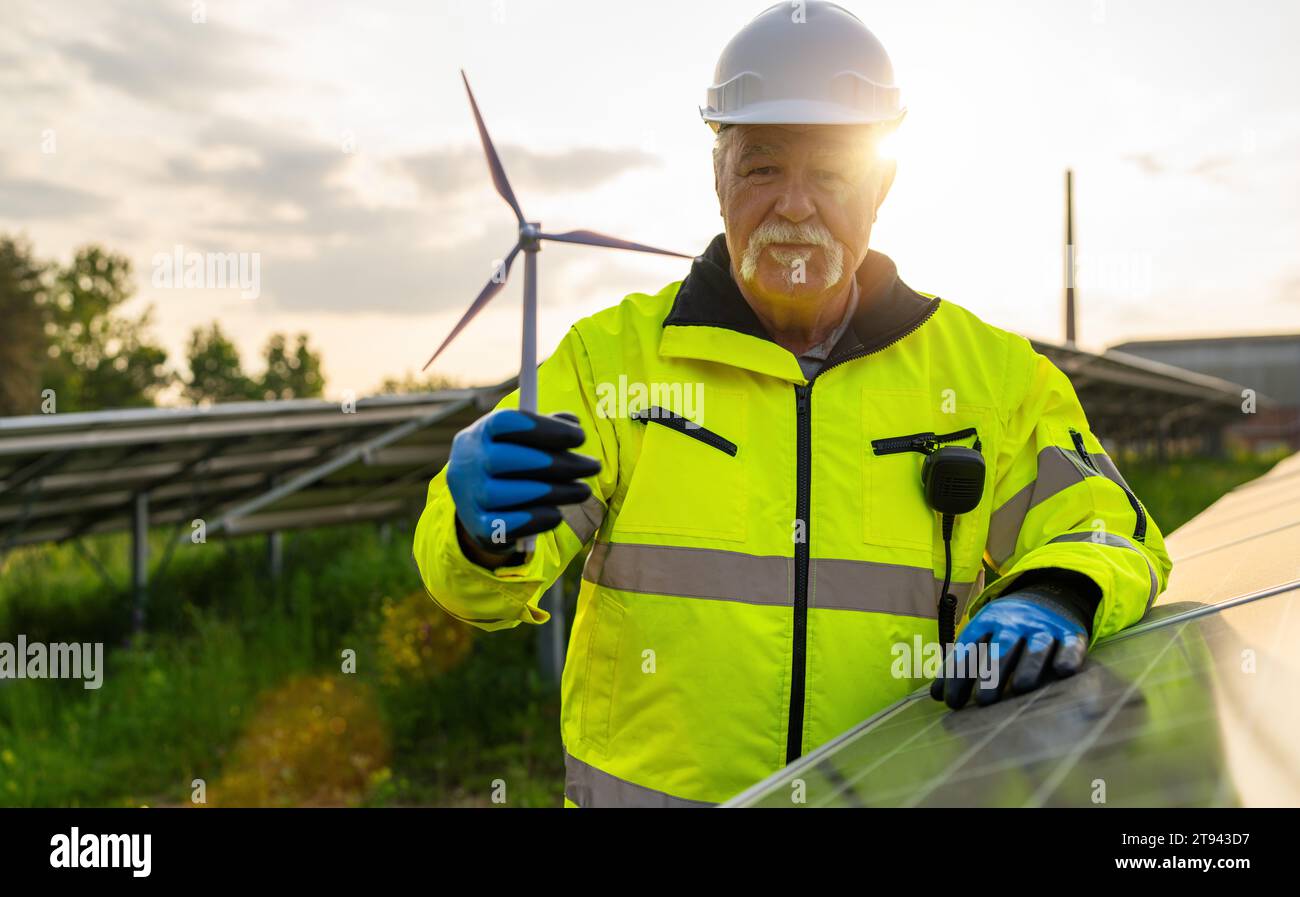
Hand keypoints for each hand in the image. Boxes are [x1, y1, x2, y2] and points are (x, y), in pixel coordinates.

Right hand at [447, 409, 599, 555]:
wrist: (479, 504)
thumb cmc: (512, 465)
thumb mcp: (524, 441)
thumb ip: (547, 429)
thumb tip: (573, 424)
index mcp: (480, 433)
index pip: (505, 422)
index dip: (543, 428)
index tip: (580, 436)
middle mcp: (468, 462)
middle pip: (503, 458)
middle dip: (555, 463)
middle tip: (593, 467)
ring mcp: (469, 496)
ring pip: (502, 493)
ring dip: (551, 492)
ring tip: (583, 491)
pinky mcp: (478, 527)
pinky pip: (502, 525)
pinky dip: (533, 520)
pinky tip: (557, 515)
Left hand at [930, 593, 1087, 709]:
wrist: (1047, 594)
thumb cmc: (1005, 628)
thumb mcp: (981, 636)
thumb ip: (960, 663)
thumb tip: (935, 696)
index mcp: (986, 622)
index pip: (969, 648)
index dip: (958, 674)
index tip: (951, 701)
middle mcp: (1014, 623)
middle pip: (1001, 648)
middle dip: (991, 674)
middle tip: (985, 701)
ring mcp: (1043, 627)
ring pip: (1035, 646)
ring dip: (1027, 666)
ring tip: (1020, 688)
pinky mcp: (1070, 633)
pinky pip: (1070, 645)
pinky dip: (1067, 656)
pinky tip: (1062, 671)